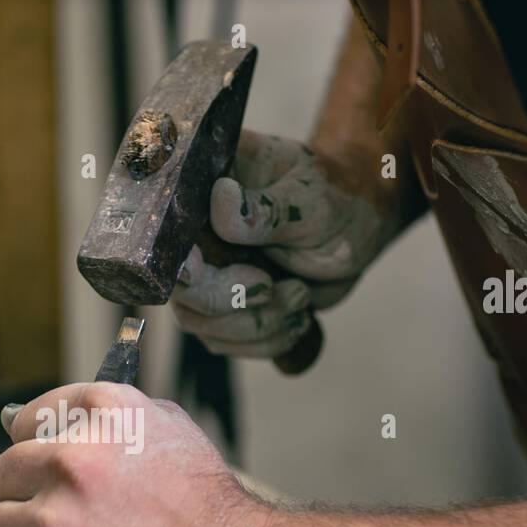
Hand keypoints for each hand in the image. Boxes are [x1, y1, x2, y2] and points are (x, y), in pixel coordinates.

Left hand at [0, 382, 275, 526]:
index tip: (58, 479)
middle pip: (1, 479)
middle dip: (28, 503)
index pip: (23, 422)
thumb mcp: (168, 430)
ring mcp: (53, 526)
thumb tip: (20, 422)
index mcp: (103, 414)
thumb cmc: (208, 513)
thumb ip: (99, 420)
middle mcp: (72, 461)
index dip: (41, 456)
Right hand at [171, 130, 399, 357]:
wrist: (359, 228)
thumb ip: (268, 209)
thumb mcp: (311, 200)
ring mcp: (207, 272)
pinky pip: (225, 342)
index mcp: (205, 184)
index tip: (199, 271)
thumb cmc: (337, 199)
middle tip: (272, 286)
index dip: (177, 257)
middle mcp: (195, 231)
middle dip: (227, 300)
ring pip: (200, 323)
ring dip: (255, 324)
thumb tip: (222, 204)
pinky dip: (266, 341)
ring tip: (300, 296)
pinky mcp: (225, 305)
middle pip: (179, 288)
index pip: (168, 228)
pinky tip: (298, 317)